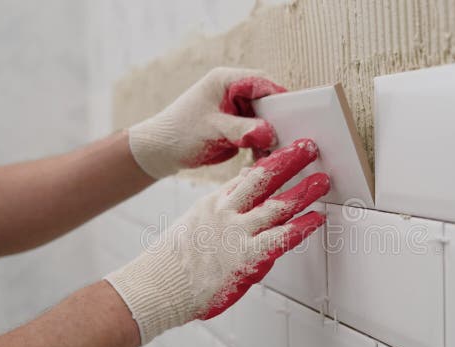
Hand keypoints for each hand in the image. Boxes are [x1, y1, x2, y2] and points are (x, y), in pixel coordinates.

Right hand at [106, 138, 328, 343]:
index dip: (269, 162)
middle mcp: (226, 213)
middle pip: (262, 178)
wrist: (154, 287)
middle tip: (309, 147)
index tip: (286, 149)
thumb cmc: (170, 265)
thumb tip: (237, 205)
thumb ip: (218, 214)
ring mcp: (237, 234)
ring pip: (277, 205)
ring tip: (323, 179)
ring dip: (303, 190)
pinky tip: (317, 219)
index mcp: (212, 204)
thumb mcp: (192, 227)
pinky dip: (302, 227)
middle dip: (289, 160)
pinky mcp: (246, 258)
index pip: (245, 176)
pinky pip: (281, 238)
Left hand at [128, 67, 286, 178]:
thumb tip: (270, 133)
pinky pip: (256, 132)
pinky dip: (260, 144)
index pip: (261, 82)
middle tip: (284, 139)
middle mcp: (232, 91)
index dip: (279, 98)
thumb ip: (243, 130)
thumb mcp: (213, 131)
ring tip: (271, 152)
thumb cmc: (179, 134)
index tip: (294, 116)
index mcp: (225, 80)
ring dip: (269, 135)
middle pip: (266, 101)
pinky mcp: (235, 125)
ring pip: (264, 119)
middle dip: (276, 120)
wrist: (159, 152)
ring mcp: (235, 109)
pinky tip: (261, 157)